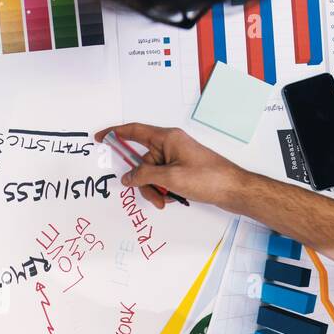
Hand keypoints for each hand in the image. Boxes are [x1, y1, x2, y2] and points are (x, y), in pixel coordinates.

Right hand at [93, 123, 250, 209]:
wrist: (233, 189)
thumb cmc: (208, 178)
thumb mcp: (170, 178)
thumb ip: (144, 176)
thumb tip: (127, 178)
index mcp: (167, 138)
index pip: (134, 131)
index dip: (116, 133)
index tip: (101, 138)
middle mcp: (170, 145)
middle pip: (142, 161)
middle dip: (143, 181)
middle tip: (152, 194)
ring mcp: (176, 158)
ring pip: (151, 174)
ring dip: (154, 189)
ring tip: (166, 201)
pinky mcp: (181, 170)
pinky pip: (162, 179)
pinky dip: (163, 190)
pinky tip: (174, 199)